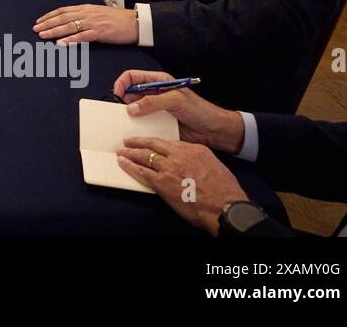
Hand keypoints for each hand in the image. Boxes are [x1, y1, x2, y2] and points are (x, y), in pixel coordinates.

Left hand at [33, 4, 137, 44]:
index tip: (39, 21)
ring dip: (54, 31)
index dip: (49, 16)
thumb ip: (85, 16)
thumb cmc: (117, 19)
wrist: (134, 22)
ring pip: (69, 27)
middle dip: (47, 24)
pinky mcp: (100, 33)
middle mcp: (87, 14)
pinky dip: (70, 40)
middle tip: (35, 29)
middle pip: (62, 18)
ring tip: (43, 35)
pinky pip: (82, 37)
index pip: (63, 10)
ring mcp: (93, 23)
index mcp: (86, 8)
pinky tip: (60, 44)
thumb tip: (71, 20)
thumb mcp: (98, 13)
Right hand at [113, 69, 245, 151]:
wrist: (214, 130)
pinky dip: (136, 127)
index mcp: (158, 81)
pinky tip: (135, 132)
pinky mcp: (157, 123)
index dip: (122, 83)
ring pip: (134, 109)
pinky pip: (141, 123)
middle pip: (129, 93)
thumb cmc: (200, 110)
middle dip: (122, 101)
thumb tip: (131, 108)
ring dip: (128, 116)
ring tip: (125, 123)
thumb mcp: (176, 101)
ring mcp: (155, 109)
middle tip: (120, 112)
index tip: (117, 95)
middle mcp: (154, 94)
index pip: (132, 77)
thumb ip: (152, 102)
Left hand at [116, 138, 247, 234]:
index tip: (150, 142)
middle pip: (154, 145)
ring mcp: (169, 168)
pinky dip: (130, 166)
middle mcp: (179, 155)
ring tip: (122, 151)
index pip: (170, 142)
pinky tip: (123, 163)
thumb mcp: (213, 165)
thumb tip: (188, 162)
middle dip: (139, 142)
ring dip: (131, 153)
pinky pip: (141, 172)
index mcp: (194, 149)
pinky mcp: (162, 182)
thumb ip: (197, 160)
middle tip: (128, 141)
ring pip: (145, 156)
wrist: (224, 205)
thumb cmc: (224, 190)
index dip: (156, 142)